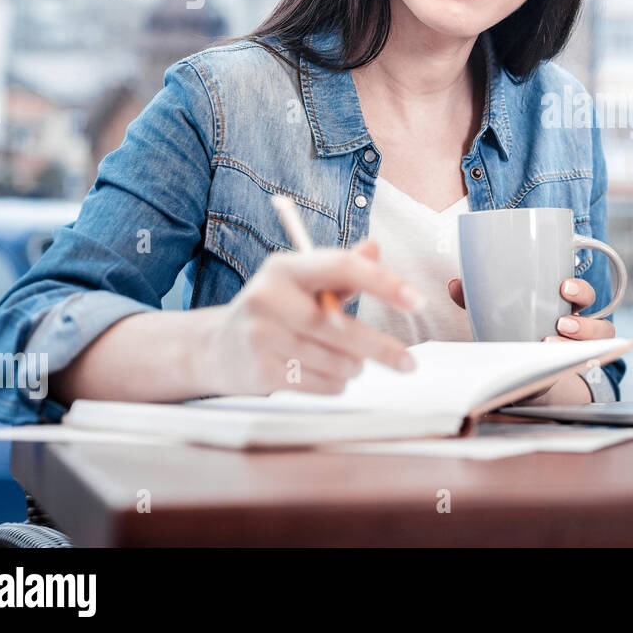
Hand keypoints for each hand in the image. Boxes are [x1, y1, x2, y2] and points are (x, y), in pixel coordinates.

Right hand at [202, 240, 417, 395]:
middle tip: (408, 363)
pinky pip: (319, 383)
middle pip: (339, 325)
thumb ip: (342, 270)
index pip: (342, 267)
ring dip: (353, 368)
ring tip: (351, 364)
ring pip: (333, 360)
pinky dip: (335, 384)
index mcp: (284, 268)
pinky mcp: (258, 371)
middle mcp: (268, 297)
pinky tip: (330, 376)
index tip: (417, 300)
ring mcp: (260, 335)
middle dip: (380, 348)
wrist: (215, 348)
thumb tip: (375, 248)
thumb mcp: (304, 283)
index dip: (383, 282)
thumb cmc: (275, 311)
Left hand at [447, 276, 614, 403]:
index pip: (581, 294)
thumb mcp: (495, 317)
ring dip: (582, 337)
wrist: (518, 374)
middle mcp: (578, 326)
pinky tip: (554, 359)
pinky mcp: (574, 368)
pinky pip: (589, 363)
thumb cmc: (512, 335)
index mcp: (561, 307)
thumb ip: (478, 300)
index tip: (563, 287)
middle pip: (597, 313)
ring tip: (553, 340)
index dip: (579, 289)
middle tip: (563, 320)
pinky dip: (577, 360)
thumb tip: (456, 284)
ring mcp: (580, 348)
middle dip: (585, 317)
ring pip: (601, 338)